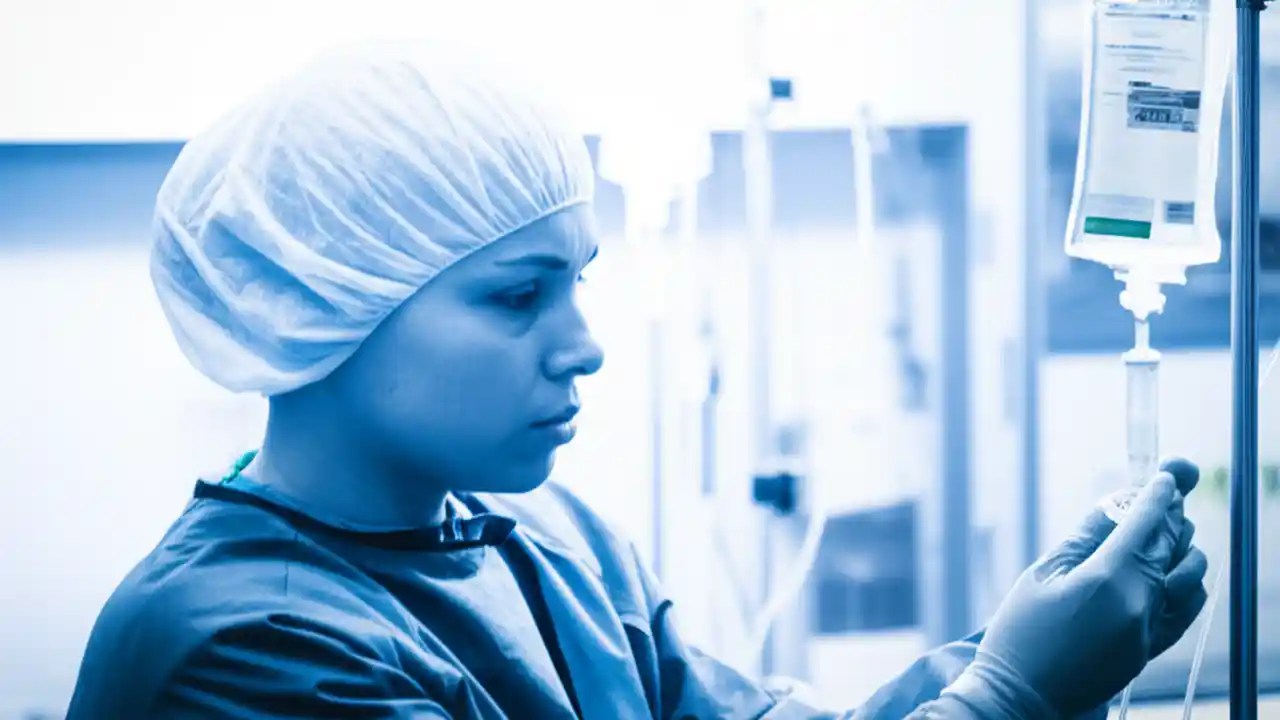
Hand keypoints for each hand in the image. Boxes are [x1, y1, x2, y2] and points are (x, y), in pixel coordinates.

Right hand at [942, 461, 1208, 717]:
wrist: (1022, 695)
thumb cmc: (1021, 634)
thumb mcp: (1043, 575)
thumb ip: (1083, 537)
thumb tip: (1111, 504)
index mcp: (1107, 581)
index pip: (1147, 525)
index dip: (1157, 496)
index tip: (1164, 477)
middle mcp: (1140, 606)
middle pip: (1172, 547)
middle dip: (1169, 516)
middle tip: (1159, 498)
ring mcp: (1150, 631)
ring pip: (1190, 576)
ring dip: (1180, 549)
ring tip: (1159, 536)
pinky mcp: (1152, 650)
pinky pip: (1187, 607)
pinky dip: (1185, 581)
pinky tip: (1165, 572)